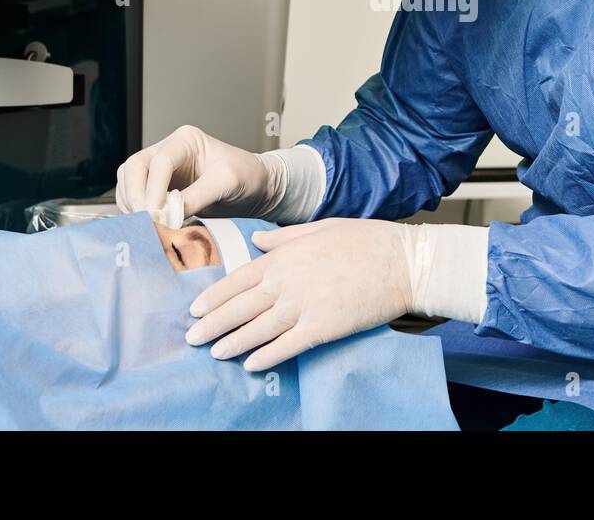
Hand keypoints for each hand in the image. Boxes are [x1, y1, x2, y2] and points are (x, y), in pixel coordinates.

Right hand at [114, 125, 283, 221]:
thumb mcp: (227, 182)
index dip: (153, 189)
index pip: (159, 162)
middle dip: (135, 196)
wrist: (256, 188)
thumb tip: (167, 214)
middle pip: (134, 168)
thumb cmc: (247, 176)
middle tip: (145, 221)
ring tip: (147, 226)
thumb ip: (198, 196)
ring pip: (129, 182)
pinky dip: (135, 212)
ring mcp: (160, 169)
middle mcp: (167, 150)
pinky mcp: (157, 188)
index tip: (154, 214)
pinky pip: (134, 197)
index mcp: (185, 140)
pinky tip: (148, 225)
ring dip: (132, 205)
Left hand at [186, 218, 415, 370]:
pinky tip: (251, 365)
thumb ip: (284, 238)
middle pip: (240, 308)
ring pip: (258, 330)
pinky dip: (266, 357)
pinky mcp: (322, 328)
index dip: (214, 297)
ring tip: (215, 354)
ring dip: (233, 343)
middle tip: (193, 338)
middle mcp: (287, 282)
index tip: (196, 310)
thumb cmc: (364, 240)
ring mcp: (303, 306)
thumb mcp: (320, 228)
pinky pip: (287, 346)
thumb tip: (257, 243)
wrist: (401, 262)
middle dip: (213, 325)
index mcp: (284, 257)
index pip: (238, 280)